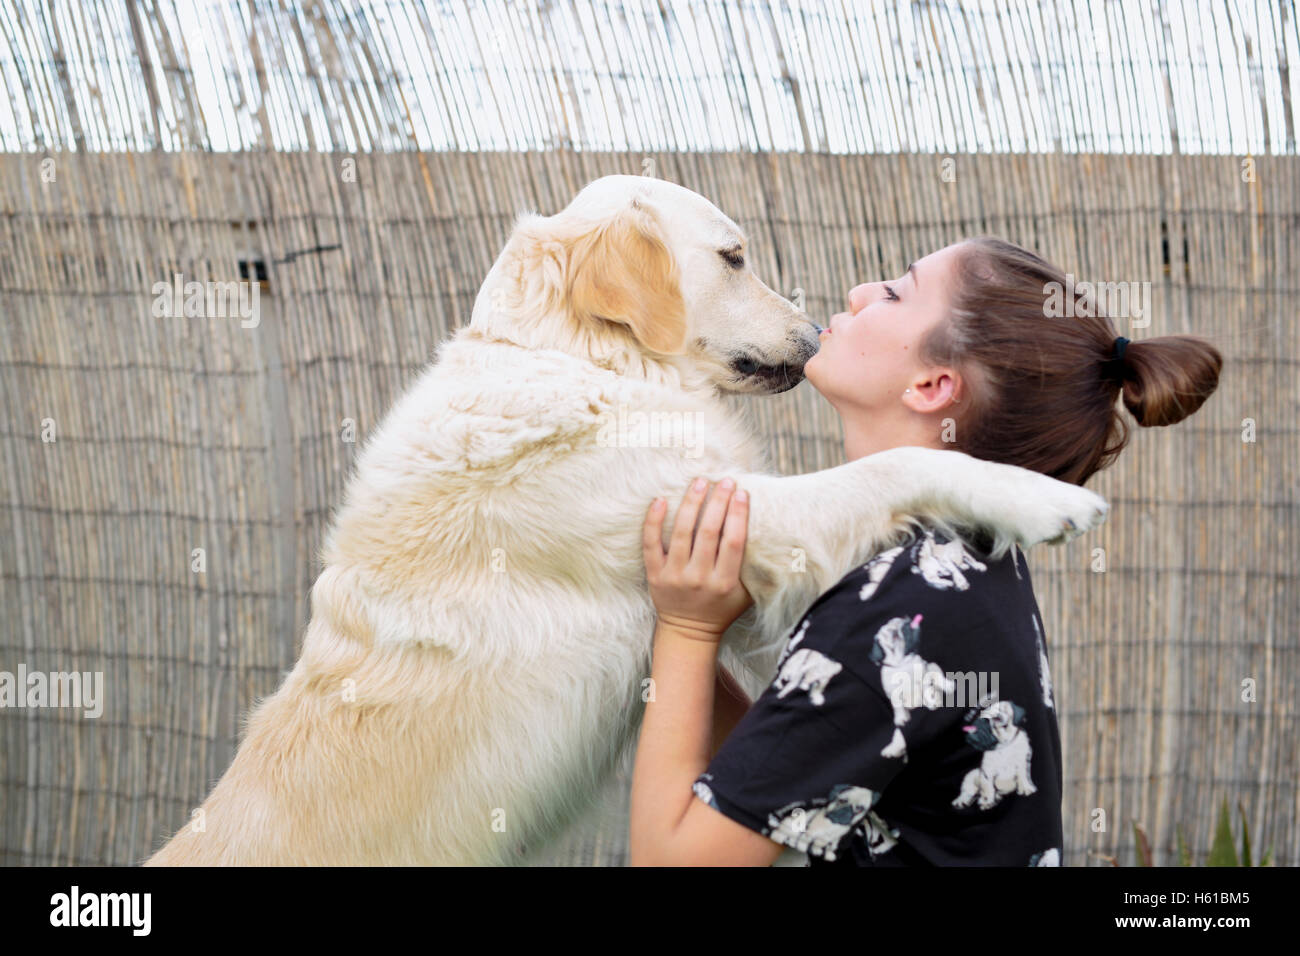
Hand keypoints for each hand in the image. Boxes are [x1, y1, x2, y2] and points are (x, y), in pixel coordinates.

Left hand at [643, 476, 753, 641]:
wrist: (688, 631)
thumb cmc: (722, 608)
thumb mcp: (746, 594)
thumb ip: (755, 570)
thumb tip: (774, 536)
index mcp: (724, 583)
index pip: (732, 542)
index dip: (738, 515)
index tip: (743, 493)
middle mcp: (698, 578)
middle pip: (708, 533)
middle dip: (718, 503)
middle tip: (725, 481)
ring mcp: (674, 576)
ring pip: (681, 533)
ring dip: (691, 504)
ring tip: (700, 482)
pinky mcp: (655, 574)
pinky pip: (651, 544)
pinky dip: (654, 521)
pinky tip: (661, 499)